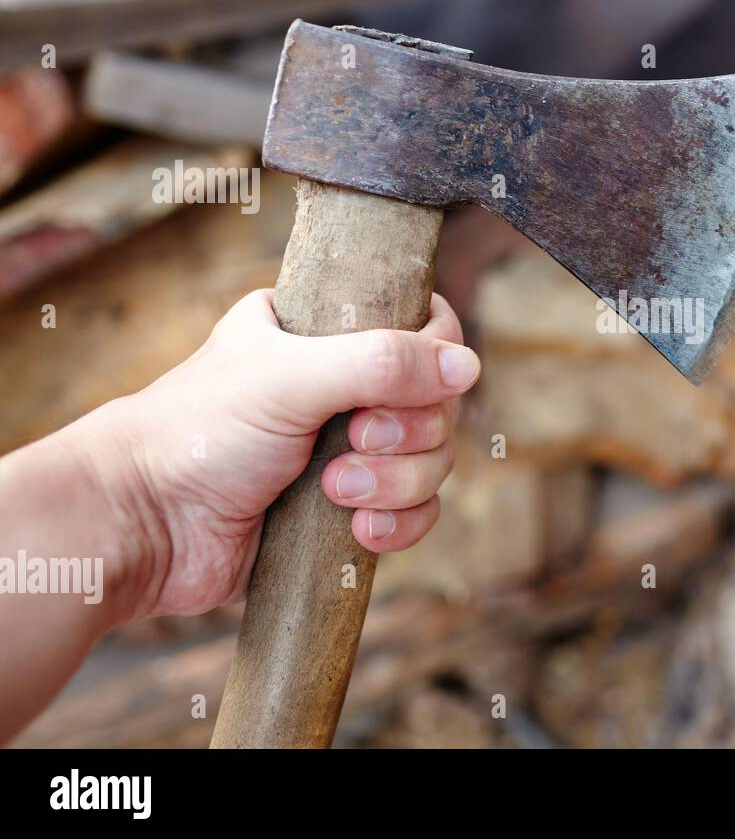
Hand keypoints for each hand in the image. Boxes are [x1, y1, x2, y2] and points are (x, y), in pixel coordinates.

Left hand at [98, 288, 478, 620]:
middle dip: (407, 434)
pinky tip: (357, 530)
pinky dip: (398, 524)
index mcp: (323, 328)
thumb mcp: (291, 378)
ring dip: (398, 482)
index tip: (398, 386)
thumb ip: (380, 363)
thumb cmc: (197, 435)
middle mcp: (342, 384)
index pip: (424, 325)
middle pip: (437, 402)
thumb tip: (469, 365)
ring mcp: (349, 448)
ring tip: (337, 490)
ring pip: (433, 460)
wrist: (144, 528)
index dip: (431, 361)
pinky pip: (416, 513)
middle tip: (354, 441)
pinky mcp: (348, 509)